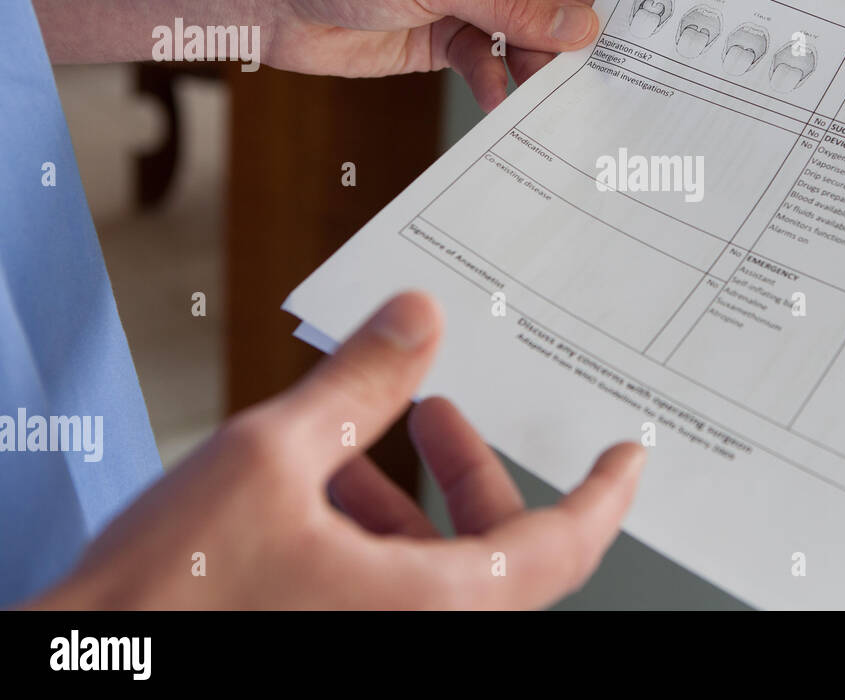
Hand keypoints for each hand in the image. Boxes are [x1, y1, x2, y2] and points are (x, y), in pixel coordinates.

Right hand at [31, 293, 644, 608]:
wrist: (76, 673)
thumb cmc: (163, 601)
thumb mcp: (269, 457)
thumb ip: (357, 382)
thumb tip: (416, 320)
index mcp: (435, 608)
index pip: (563, 547)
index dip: (605, 493)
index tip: (628, 455)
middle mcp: (420, 640)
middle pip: (496, 552)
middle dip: (470, 471)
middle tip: (441, 412)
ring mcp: (374, 646)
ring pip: (434, 574)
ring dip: (405, 502)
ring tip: (355, 440)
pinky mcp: (331, 643)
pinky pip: (383, 594)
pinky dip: (367, 538)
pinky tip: (313, 490)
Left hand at [260, 0, 633, 108]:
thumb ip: (512, 6)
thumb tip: (582, 27)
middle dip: (579, 28)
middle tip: (605, 69)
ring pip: (534, 33)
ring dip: (541, 66)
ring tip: (552, 98)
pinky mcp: (453, 36)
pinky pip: (498, 64)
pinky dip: (501, 86)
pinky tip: (499, 104)